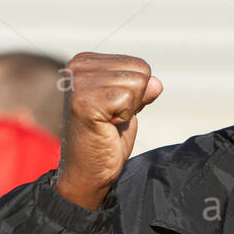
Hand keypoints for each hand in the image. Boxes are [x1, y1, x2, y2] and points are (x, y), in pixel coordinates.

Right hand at [57, 52, 162, 208]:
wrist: (88, 171)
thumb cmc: (105, 138)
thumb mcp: (128, 106)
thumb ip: (142, 89)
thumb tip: (156, 83)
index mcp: (84, 62)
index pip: (138, 64)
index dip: (135, 93)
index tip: (112, 109)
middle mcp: (77, 67)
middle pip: (140, 71)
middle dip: (134, 100)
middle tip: (110, 119)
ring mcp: (78, 83)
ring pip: (137, 84)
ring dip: (128, 110)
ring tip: (106, 122)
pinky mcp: (84, 102)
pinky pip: (128, 99)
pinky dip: (124, 118)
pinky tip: (106, 127)